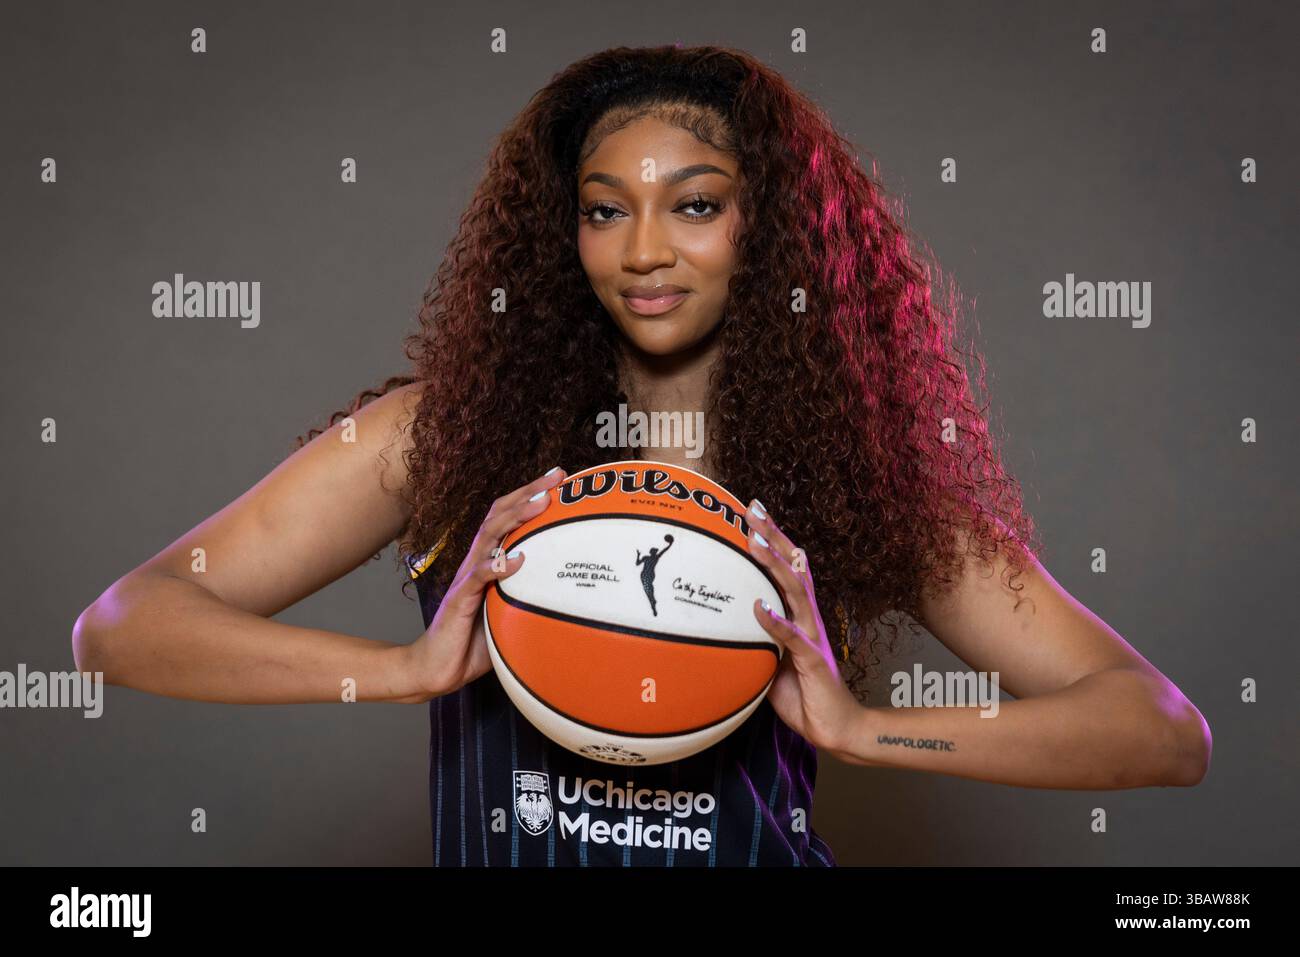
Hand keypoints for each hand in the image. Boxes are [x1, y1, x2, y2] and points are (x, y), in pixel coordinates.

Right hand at [404, 466, 565, 700]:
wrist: (437, 667)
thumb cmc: (474, 640)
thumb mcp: (510, 612)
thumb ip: (532, 596)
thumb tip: (572, 591)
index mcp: (488, 560)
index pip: (507, 517)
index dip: (530, 494)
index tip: (560, 478)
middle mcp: (476, 562)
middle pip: (499, 515)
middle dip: (528, 493)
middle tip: (557, 478)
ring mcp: (467, 579)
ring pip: (489, 538)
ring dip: (516, 518)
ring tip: (541, 504)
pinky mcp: (460, 600)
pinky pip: (479, 579)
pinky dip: (497, 567)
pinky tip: (517, 559)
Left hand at [745, 499, 862, 759]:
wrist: (836, 731)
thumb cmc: (803, 697)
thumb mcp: (769, 665)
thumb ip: (754, 642)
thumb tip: (724, 628)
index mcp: (800, 618)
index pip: (788, 570)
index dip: (774, 541)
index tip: (753, 513)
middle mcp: (809, 620)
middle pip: (794, 568)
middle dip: (774, 537)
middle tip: (753, 508)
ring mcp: (813, 638)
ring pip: (796, 592)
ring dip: (774, 566)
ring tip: (754, 542)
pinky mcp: (814, 661)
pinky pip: (792, 638)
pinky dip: (776, 621)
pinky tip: (759, 607)